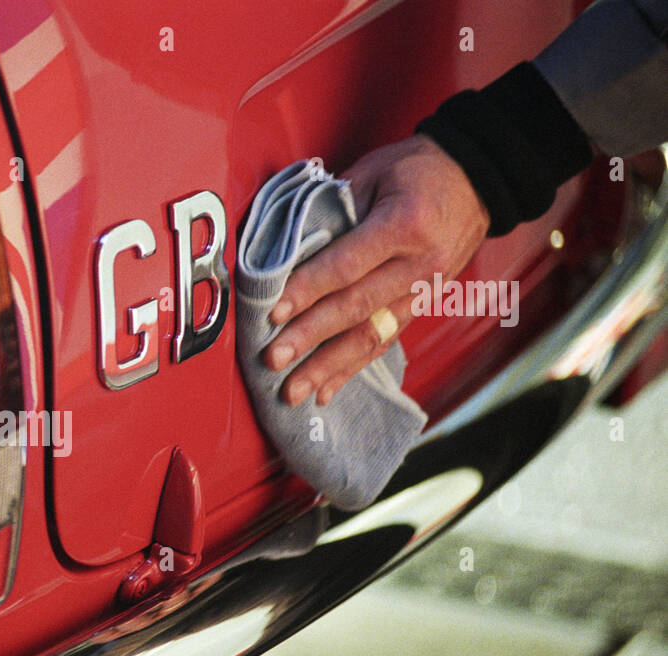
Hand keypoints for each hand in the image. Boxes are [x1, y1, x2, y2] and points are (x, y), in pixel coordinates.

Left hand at [264, 134, 489, 405]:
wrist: (477, 178)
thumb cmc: (416, 169)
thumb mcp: (373, 171)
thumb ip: (332, 211)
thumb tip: (287, 253)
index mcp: (405, 224)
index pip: (346, 266)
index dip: (307, 290)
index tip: (272, 312)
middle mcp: (419, 264)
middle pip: (356, 308)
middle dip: (309, 338)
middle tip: (274, 360)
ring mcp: (425, 290)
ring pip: (371, 335)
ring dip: (327, 367)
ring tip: (294, 392)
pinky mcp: (422, 306)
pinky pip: (384, 343)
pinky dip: (352, 368)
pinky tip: (325, 390)